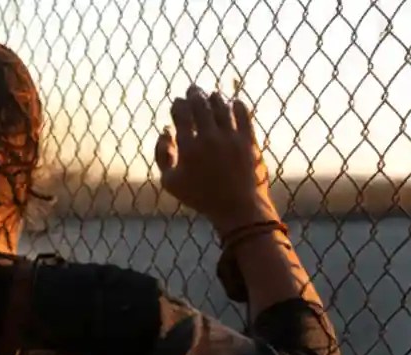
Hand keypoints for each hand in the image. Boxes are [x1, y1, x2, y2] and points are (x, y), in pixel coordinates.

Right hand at [155, 84, 279, 234]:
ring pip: (222, 107)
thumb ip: (162, 155)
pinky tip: (234, 103)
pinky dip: (238, 105)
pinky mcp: (248, 140)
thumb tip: (165, 131)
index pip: (181, 114)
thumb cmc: (200, 197)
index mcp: (188, 147)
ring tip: (212, 95)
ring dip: (215, 98)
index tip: (178, 102)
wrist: (236, 207)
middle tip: (193, 89)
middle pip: (201, 106)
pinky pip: (244, 115)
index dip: (178, 104)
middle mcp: (209, 138)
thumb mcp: (170, 182)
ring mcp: (231, 138)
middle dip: (195, 94)